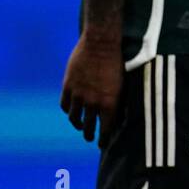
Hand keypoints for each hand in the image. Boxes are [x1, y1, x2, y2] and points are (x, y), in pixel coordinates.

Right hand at [60, 32, 122, 146]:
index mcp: (110, 104)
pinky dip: (68, 111)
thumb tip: (117, 115)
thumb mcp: (123, 84)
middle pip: (89, 127)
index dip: (104, 139)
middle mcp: (93, 103)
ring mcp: (79, 95)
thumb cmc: (118, 62)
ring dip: (78, 125)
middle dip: (90, 135)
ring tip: (80, 127)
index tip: (103, 145)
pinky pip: (65, 105)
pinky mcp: (68, 86)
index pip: (106, 130)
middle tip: (90, 139)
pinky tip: (72, 112)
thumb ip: (118, 101)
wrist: (101, 43)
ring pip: (74, 118)